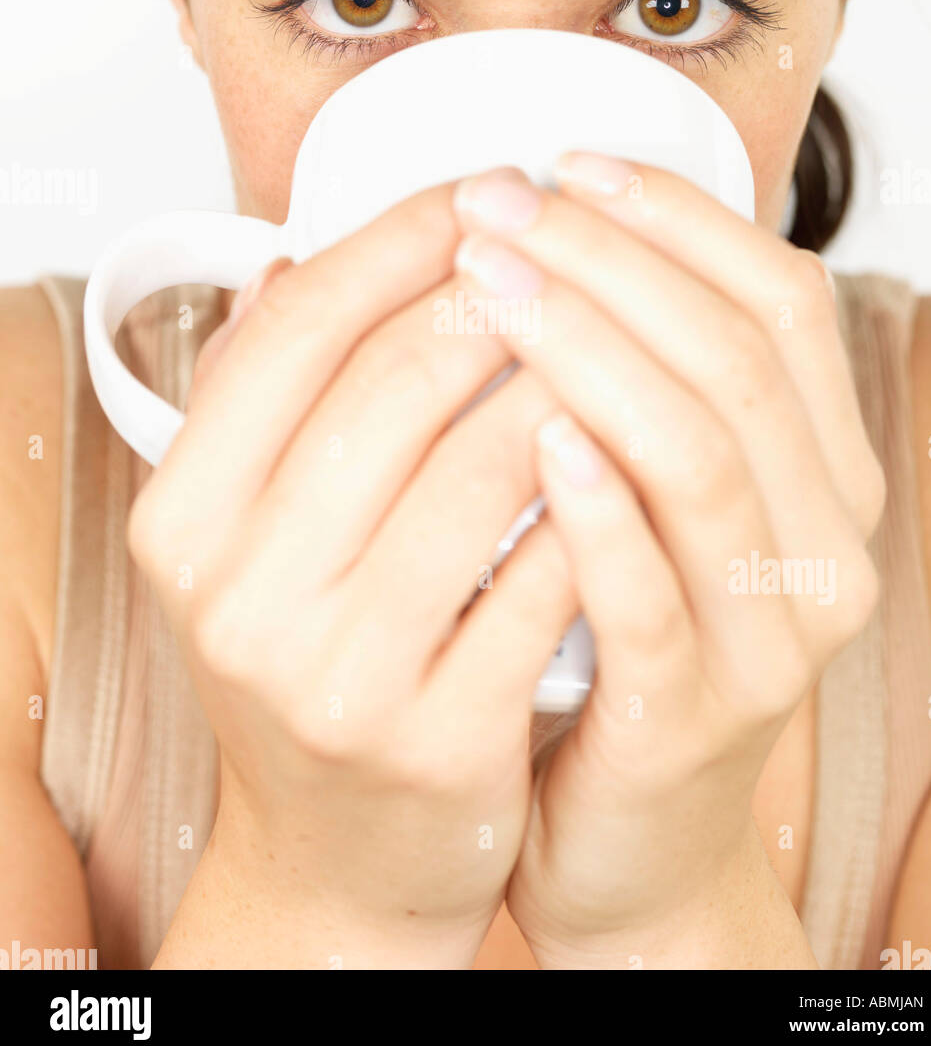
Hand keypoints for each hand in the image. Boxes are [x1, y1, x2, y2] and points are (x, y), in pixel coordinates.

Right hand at [128, 184, 575, 968]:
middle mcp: (241, 597)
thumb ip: (263, 403)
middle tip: (561, 244)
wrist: (341, 857)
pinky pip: (546, 576)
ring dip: (566, 377)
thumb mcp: (252, 539)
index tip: (478, 188)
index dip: (398, 239)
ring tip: (610, 327)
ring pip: (484, 467)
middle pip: (393, 382)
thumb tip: (290, 259)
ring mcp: (338, 674)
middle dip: (499, 291)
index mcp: (186, 522)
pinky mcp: (440, 736)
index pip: (295, 332)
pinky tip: (630, 447)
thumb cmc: (314, 662)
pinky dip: (597, 496)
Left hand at [451, 156, 885, 966]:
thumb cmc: (621, 642)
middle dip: (610, 259)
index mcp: (821, 467)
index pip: (779, 299)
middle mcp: (822, 538)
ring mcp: (770, 631)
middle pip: (735, 356)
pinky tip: (534, 437)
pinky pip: (652, 592)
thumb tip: (534, 234)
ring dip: (589, 349)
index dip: (675, 219)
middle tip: (498, 204)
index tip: (568, 164)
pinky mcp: (694, 712)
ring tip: (490, 282)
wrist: (629, 834)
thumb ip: (627, 383)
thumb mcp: (649, 498)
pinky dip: (596, 505)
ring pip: (701, 454)